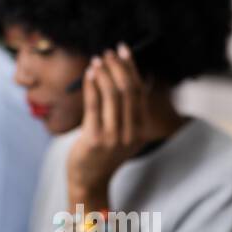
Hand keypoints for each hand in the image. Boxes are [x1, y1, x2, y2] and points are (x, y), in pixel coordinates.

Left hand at [65, 44, 146, 208]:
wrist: (89, 180)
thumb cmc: (103, 153)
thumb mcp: (124, 133)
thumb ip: (130, 110)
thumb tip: (132, 77)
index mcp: (142, 129)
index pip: (139, 91)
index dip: (132, 67)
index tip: (123, 51)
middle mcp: (132, 133)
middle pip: (128, 90)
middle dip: (118, 67)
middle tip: (108, 53)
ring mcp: (114, 136)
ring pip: (112, 95)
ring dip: (105, 73)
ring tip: (97, 60)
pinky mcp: (95, 138)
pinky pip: (94, 104)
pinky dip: (92, 85)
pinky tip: (89, 74)